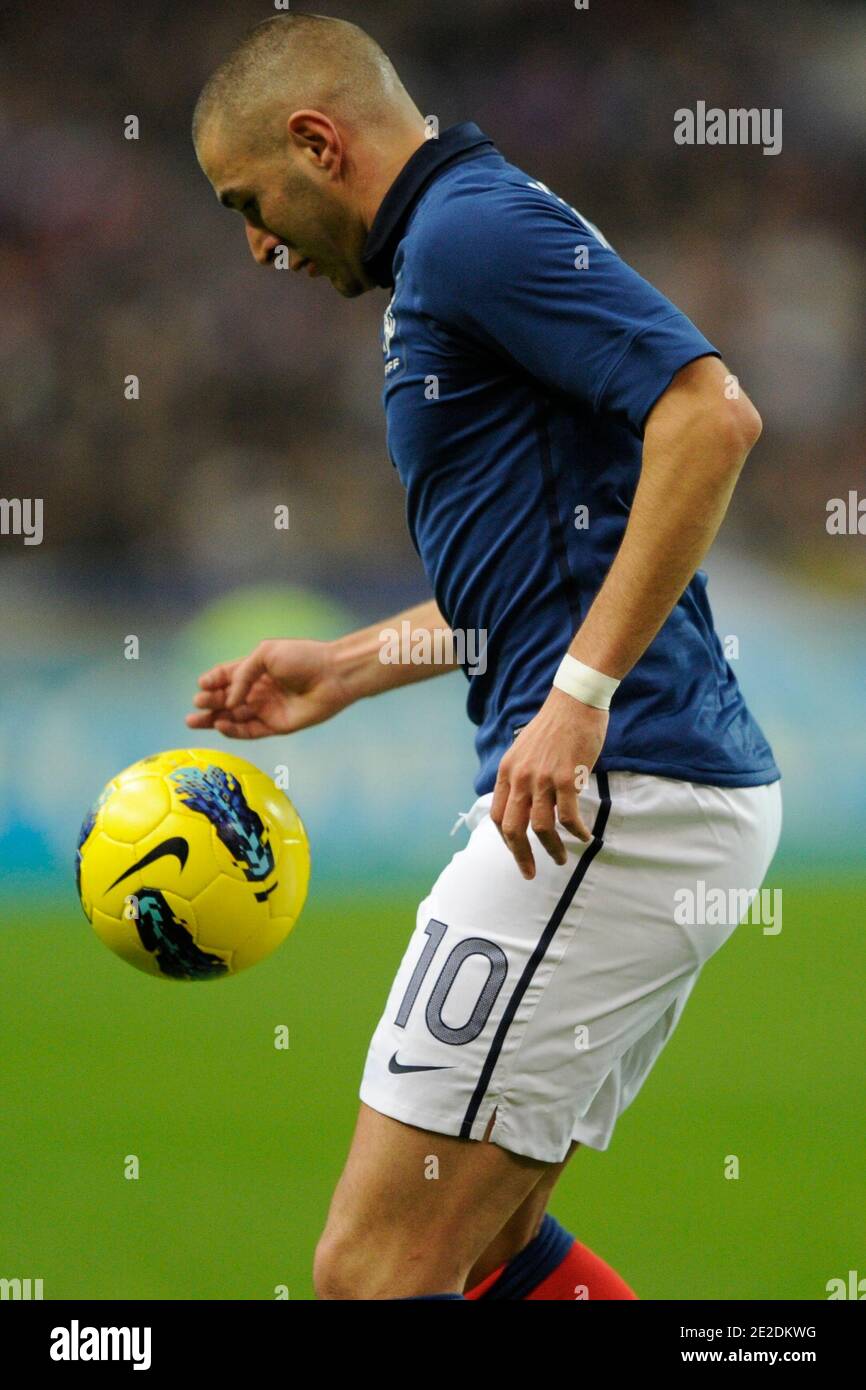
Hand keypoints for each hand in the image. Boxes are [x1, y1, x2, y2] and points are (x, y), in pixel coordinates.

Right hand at [185, 638, 352, 738]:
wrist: (333, 675)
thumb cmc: (303, 658)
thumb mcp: (265, 654)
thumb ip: (242, 674)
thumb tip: (229, 700)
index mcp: (257, 668)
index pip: (228, 676)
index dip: (213, 681)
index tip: (201, 684)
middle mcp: (260, 689)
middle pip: (227, 699)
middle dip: (209, 702)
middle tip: (196, 704)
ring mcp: (268, 708)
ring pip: (234, 717)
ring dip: (214, 719)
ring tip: (193, 721)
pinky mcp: (277, 726)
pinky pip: (250, 731)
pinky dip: (233, 730)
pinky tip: (220, 725)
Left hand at [491, 688, 608, 879]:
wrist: (575, 701)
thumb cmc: (554, 726)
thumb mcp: (525, 750)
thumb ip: (520, 775)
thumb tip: (524, 802)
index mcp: (507, 771)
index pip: (498, 816)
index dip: (506, 840)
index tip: (517, 853)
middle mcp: (520, 777)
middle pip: (513, 829)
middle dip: (521, 856)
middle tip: (530, 873)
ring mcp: (542, 779)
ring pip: (541, 828)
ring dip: (551, 849)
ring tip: (561, 859)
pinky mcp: (567, 778)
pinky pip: (568, 817)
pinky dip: (575, 832)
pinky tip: (583, 837)